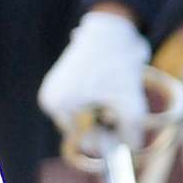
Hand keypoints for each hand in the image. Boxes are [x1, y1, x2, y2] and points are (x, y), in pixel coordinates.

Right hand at [40, 7, 155, 162]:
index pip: (83, 140)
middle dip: (102, 125)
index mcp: (60, 105)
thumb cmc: (119, 65)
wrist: (112, 31)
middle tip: (120, 109)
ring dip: (99, 113)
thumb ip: (130, 130)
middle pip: (80, 130)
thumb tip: (131, 150)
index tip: (124, 134)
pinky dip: (94, 101)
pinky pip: (79, 104)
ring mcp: (53, 90)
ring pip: (81, 118)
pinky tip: (103, 85)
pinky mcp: (59, 82)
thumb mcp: (131, 101)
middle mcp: (51, 99)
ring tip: (112, 92)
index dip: (107, 140)